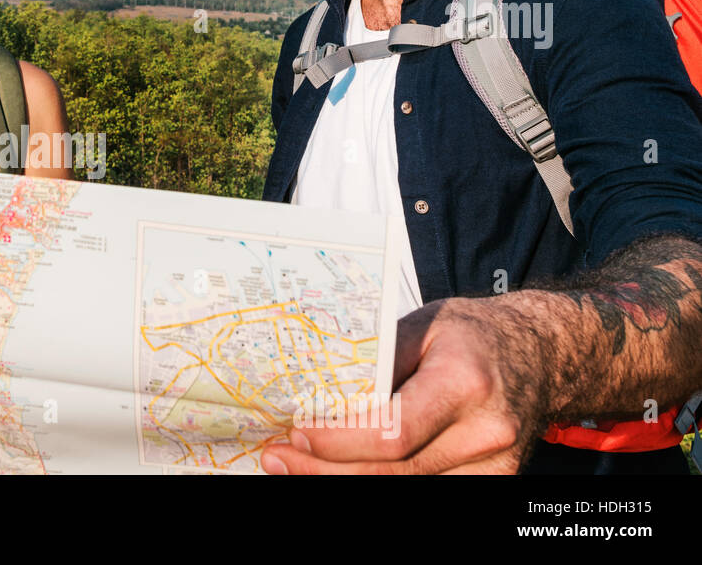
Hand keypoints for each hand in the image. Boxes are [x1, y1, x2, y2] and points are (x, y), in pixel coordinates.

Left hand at [260, 297, 546, 474]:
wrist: (540, 353)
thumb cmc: (472, 335)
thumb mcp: (420, 326)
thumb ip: (373, 361)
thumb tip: (315, 393)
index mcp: (465, 382)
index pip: (394, 433)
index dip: (338, 442)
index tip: (296, 435)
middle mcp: (486, 431)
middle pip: (393, 472)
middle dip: (326, 469)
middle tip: (279, 459)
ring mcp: (494, 466)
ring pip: (406, 489)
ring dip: (344, 480)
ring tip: (299, 467)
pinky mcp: (492, 483)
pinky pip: (425, 492)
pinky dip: (380, 482)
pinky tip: (341, 470)